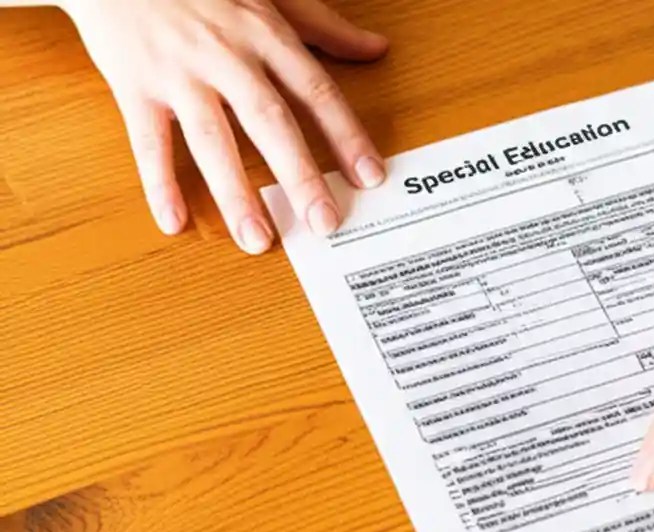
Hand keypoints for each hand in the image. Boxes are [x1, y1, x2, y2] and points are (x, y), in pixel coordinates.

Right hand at [62, 0, 388, 252]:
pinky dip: (159, 183)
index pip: (315, 90)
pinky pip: (149, 142)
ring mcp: (178, 73)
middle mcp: (224, 55)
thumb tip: (375, 48)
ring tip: (258, 239)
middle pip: (269, 121)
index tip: (371, 175)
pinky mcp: (134, 86)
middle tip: (324, 222)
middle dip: (300, 175)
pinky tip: (175, 222)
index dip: (346, 134)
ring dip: (235, 194)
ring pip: (211, 140)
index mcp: (263, 33)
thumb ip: (325, 26)